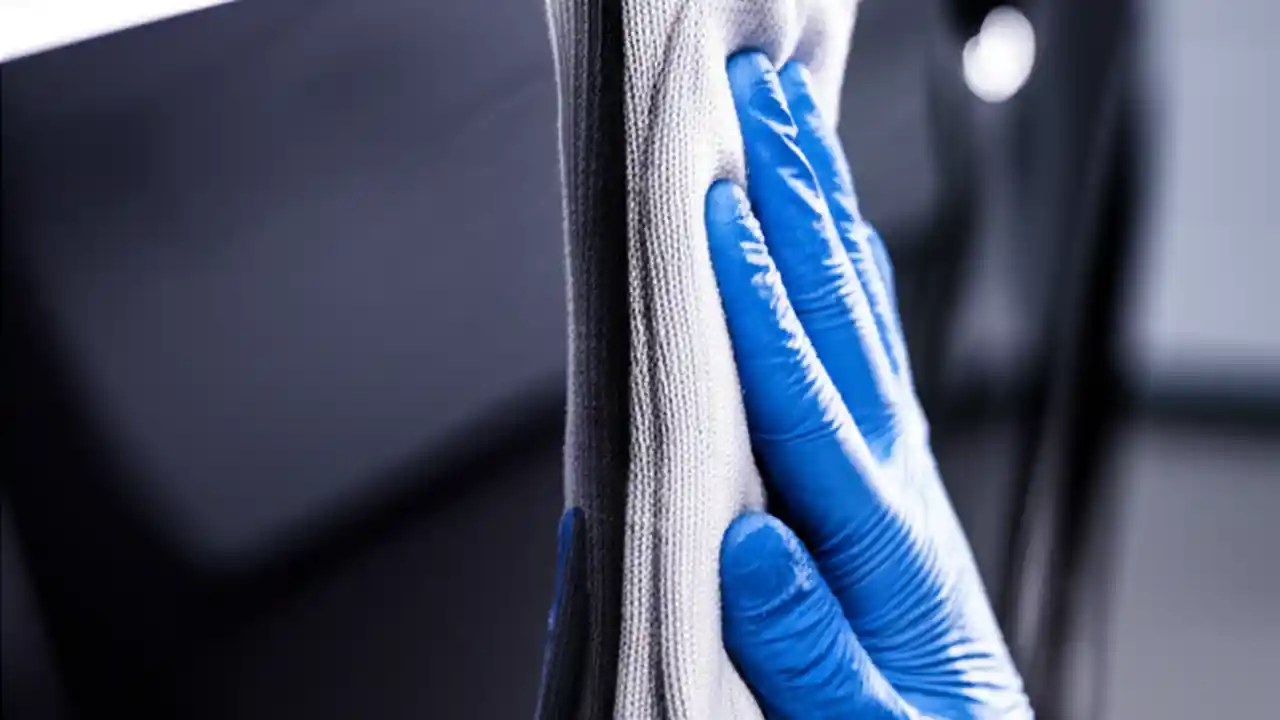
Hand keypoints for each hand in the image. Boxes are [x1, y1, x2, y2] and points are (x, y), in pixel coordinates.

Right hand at [709, 52, 1031, 718]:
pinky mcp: (888, 477)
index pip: (812, 410)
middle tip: (763, 106)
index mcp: (883, 555)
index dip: (763, 315)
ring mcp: (897, 474)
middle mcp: (896, 491)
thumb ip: (806, 649)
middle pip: (845, 330)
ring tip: (795, 129)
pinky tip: (834, 234)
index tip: (724, 225)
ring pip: (862, 323)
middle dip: (801, 211)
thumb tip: (749, 541)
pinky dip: (849, 280)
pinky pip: (870, 355)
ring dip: (828, 217)